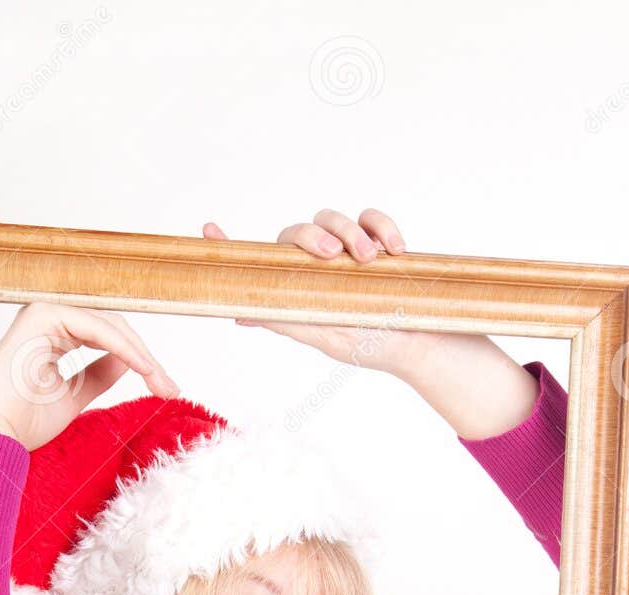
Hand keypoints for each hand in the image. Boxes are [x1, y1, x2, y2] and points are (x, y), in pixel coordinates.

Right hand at [0, 301, 179, 450]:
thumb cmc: (22, 423)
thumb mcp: (75, 395)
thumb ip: (100, 374)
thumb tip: (129, 360)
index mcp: (52, 333)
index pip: (108, 336)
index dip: (139, 359)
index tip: (165, 388)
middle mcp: (48, 317)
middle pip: (113, 328)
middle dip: (146, 358)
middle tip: (171, 389)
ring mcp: (44, 312)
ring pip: (110, 325)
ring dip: (141, 355)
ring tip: (162, 384)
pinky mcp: (42, 316)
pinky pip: (97, 329)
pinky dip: (124, 349)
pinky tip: (144, 370)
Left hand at [201, 207, 447, 382]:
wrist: (419, 345)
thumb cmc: (368, 344)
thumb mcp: (324, 335)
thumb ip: (286, 319)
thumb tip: (241, 312)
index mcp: (300, 285)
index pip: (263, 260)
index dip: (233, 244)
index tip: (209, 230)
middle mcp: (320, 265)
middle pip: (299, 231)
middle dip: (313, 236)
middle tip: (332, 255)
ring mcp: (348, 251)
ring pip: (334, 217)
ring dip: (351, 233)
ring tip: (369, 260)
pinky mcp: (380, 242)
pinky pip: (373, 216)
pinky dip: (383, 226)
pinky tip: (394, 250)